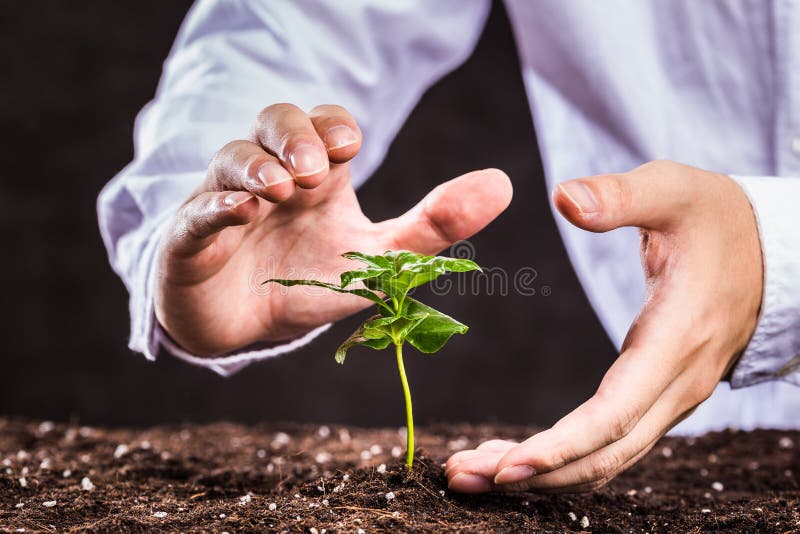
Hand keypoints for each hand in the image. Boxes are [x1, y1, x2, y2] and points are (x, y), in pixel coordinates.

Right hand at [155, 103, 512, 355]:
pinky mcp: (192, 239)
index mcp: (317, 177)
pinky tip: (242, 212)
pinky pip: (197, 212)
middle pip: (275, 123)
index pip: (324, 125)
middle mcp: (271, 178)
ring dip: (258, 166)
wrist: (249, 324)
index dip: (334, 126)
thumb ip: (435, 224)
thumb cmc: (311, 280)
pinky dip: (219, 207)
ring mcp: (228, 203)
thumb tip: (504, 184)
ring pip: (233, 159)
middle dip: (295, 134)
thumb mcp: (379, 257)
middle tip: (315, 169)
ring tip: (282, 190)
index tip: (348, 148)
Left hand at [445, 160, 762, 492]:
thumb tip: (562, 198)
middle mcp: (678, 383)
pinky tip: (518, 456)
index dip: (562, 445)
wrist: (770, 250)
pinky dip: (564, 459)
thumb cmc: (715, 217)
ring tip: (474, 474)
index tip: (507, 465)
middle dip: (533, 474)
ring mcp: (673, 396)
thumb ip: (620, 195)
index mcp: (677, 337)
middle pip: (604, 452)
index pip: (616, 412)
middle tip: (463, 478)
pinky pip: (611, 442)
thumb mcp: (673, 189)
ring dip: (542, 475)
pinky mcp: (659, 395)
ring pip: (606, 457)